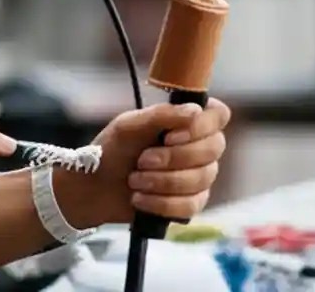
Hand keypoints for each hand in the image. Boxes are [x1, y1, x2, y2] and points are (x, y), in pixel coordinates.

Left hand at [58, 99, 230, 227]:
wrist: (95, 187)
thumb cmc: (112, 150)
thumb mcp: (129, 126)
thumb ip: (161, 115)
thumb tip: (195, 110)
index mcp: (186, 122)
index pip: (218, 115)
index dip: (201, 127)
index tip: (170, 136)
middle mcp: (199, 146)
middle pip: (214, 148)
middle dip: (173, 158)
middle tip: (141, 160)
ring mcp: (199, 176)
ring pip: (202, 178)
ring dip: (162, 181)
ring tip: (134, 180)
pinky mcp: (192, 203)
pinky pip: (191, 205)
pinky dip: (161, 203)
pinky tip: (140, 198)